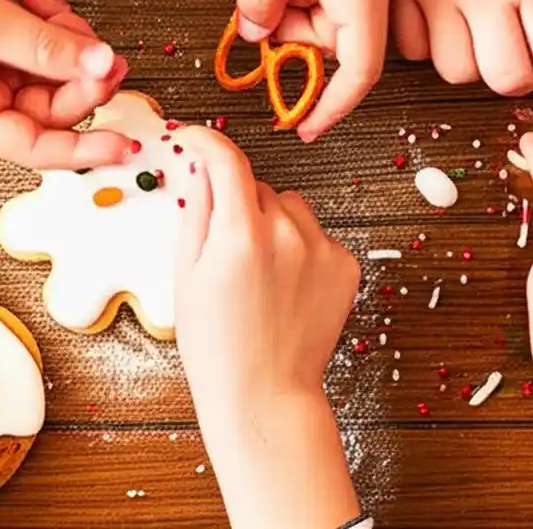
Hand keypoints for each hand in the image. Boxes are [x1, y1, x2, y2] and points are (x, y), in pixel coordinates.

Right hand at [0, 0, 129, 169]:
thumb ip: (46, 48)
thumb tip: (102, 65)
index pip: (35, 147)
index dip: (83, 148)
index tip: (125, 144)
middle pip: (53, 103)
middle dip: (78, 68)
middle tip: (98, 42)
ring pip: (53, 69)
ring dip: (62, 33)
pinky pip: (41, 43)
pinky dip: (47, 17)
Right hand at [174, 127, 360, 527]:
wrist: (265, 393)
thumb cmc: (217, 343)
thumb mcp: (187, 274)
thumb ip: (196, 211)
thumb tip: (201, 166)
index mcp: (240, 234)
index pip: (226, 158)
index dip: (207, 140)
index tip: (195, 138)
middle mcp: (287, 232)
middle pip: (257, 186)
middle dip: (237, 202)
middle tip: (223, 248)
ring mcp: (322, 248)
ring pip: (289, 206)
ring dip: (271, 222)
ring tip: (258, 271)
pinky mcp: (346, 265)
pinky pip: (315, 234)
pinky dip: (299, 247)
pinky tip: (285, 285)